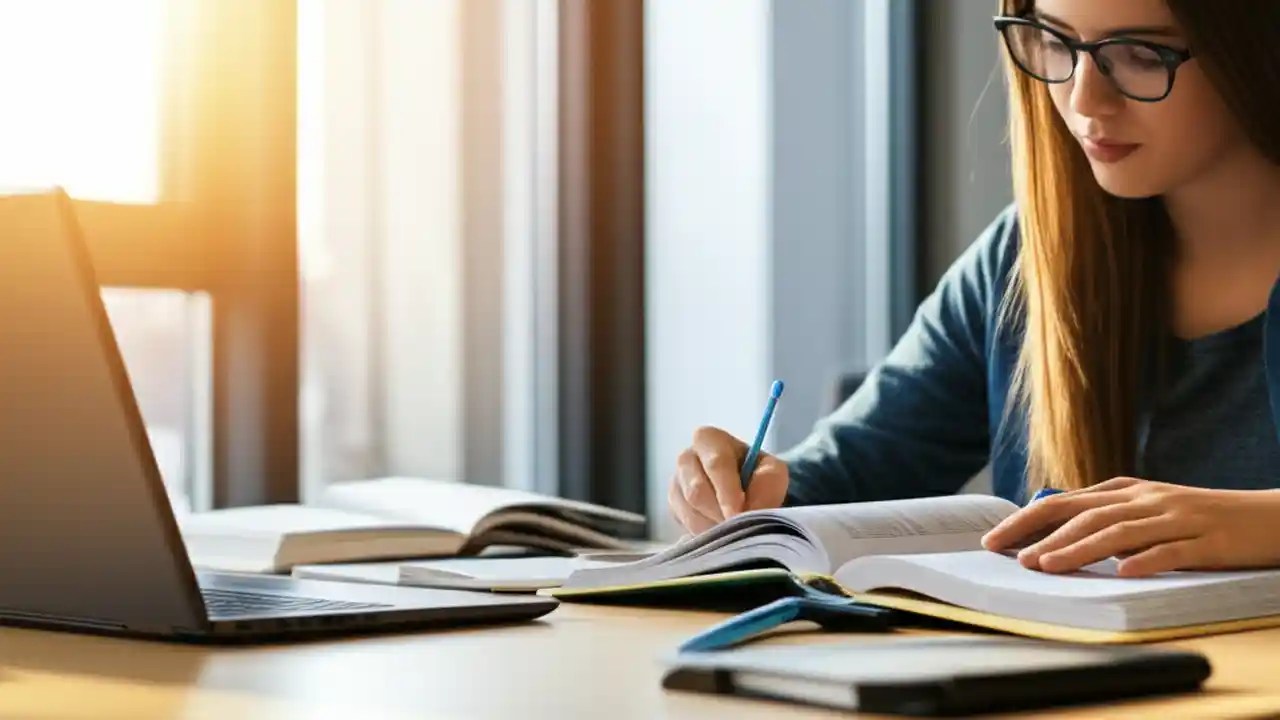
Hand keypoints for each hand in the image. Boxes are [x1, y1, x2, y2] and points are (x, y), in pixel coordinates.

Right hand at [667, 426, 788, 533]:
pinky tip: (722, 530)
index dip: (727, 491)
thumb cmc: (758, 474)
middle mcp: (686, 458)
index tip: (739, 513)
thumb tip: (750, 510)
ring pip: (690, 511)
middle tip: (741, 527)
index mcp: (709, 439)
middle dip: (720, 512)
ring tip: (736, 530)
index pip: (716, 463)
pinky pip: (686, 525)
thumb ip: (766, 484)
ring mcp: (677, 484)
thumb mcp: (772, 471)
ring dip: (715, 525)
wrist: (747, 488)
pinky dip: (707, 533)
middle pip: (697, 491)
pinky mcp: (674, 507)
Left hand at [981, 477, 1279, 576]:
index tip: (994, 540)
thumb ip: (1106, 516)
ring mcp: (1176, 519)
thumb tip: (1054, 530)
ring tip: (1048, 565)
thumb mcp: (1146, 509)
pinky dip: (1147, 559)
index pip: (1064, 503)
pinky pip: (1173, 551)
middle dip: (1043, 535)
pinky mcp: (1207, 542)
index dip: (1026, 520)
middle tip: (1012, 557)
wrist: (1268, 517)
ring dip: (1080, 548)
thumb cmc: (1199, 517)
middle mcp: (1145, 500)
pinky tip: (1124, 572)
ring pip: (1120, 532)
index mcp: (1126, 491)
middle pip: (1084, 514)